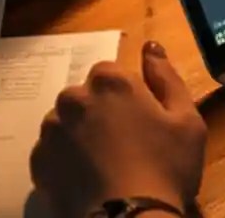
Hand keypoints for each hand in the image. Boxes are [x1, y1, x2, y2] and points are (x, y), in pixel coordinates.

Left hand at [30, 41, 206, 217]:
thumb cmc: (166, 166)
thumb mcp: (186, 118)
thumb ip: (166, 77)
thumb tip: (151, 46)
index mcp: (111, 82)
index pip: (111, 71)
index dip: (127, 94)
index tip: (140, 118)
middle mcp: (73, 98)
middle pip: (85, 95)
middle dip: (100, 111)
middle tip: (124, 142)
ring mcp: (51, 131)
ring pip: (66, 121)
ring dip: (80, 133)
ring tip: (103, 162)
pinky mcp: (38, 162)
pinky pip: (52, 150)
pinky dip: (65, 158)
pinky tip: (87, 176)